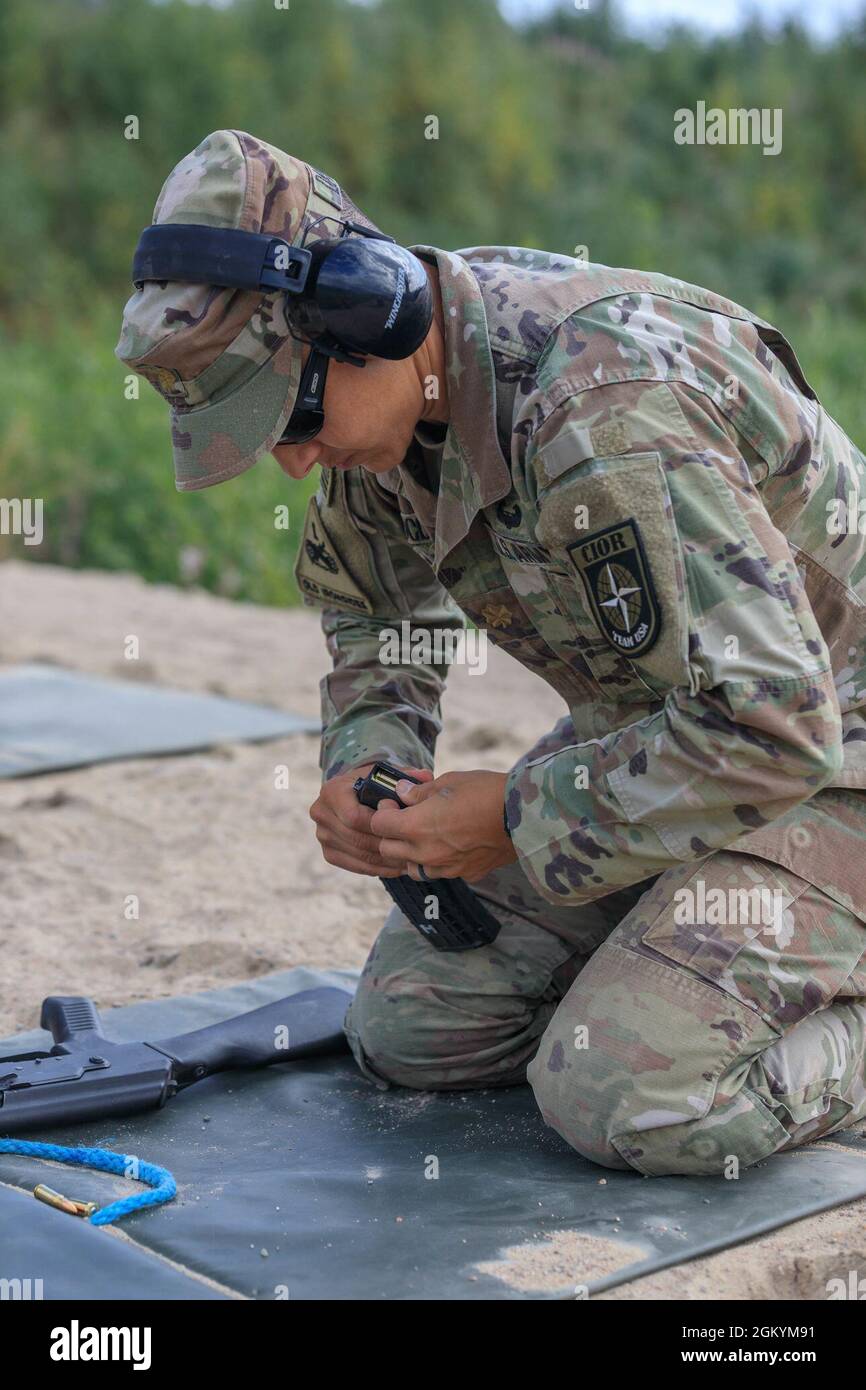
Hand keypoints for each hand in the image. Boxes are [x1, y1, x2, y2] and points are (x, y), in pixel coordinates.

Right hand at [310, 763, 433, 876]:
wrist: (353, 796)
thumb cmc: (373, 785)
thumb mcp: (386, 776)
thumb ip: (406, 776)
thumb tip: (424, 777)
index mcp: (332, 790)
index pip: (354, 817)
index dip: (379, 825)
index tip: (403, 828)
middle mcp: (321, 812)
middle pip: (356, 838)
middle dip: (385, 845)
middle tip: (411, 851)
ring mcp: (322, 835)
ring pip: (357, 854)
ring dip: (384, 861)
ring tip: (408, 861)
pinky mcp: (328, 852)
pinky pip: (354, 866)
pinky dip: (376, 869)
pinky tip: (396, 868)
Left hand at [369, 769, 516, 882]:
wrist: (524, 816)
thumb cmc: (486, 792)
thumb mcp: (449, 782)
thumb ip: (420, 792)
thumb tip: (402, 792)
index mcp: (416, 826)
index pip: (379, 825)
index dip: (383, 812)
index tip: (394, 803)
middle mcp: (425, 852)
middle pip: (388, 850)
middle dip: (390, 834)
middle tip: (404, 818)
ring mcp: (445, 868)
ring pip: (412, 868)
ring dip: (410, 853)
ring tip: (425, 835)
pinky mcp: (465, 875)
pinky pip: (440, 872)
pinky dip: (437, 861)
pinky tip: (451, 845)